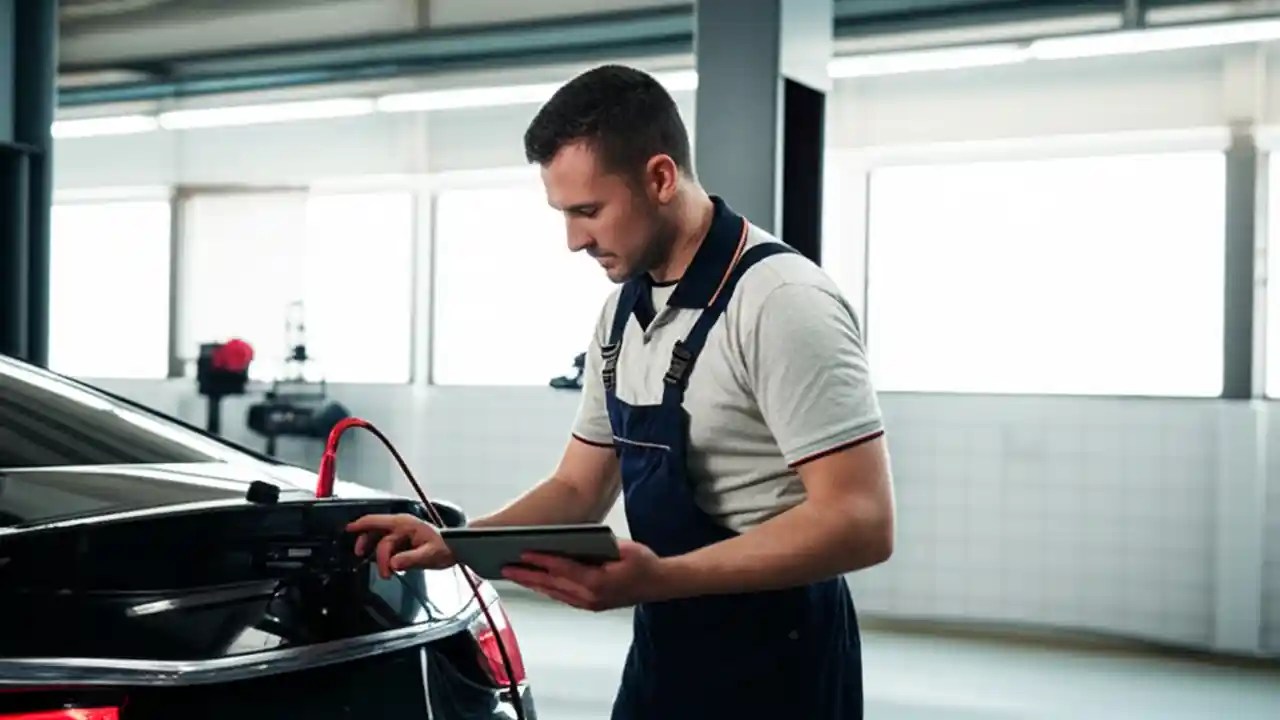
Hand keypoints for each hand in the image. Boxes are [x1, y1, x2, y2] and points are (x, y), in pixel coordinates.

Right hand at [346, 513, 455, 578]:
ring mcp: (402, 532)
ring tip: (383, 570)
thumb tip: (393, 564)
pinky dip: (383, 555)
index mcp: (404, 524)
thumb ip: (410, 559)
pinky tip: (388, 565)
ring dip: (375, 552)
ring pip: (379, 538)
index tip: (348, 531)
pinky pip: (387, 545)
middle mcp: (401, 525)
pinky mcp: (403, 541)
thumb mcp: (428, 555)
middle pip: (373, 529)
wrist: (456, 548)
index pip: (376, 522)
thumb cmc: (445, 548)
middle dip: (364, 542)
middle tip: (360, 556)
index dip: (360, 527)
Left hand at [501, 539, 672, 611]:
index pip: (561, 569)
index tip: (522, 553)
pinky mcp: (589, 605)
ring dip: (533, 584)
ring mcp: (589, 603)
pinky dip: (546, 588)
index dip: (540, 560)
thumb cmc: (644, 563)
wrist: (661, 584)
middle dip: (526, 575)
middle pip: (551, 584)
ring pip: (554, 592)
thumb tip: (572, 543)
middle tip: (504, 567)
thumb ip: (598, 547)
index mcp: (597, 581)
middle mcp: (590, 596)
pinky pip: (562, 596)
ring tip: (513, 574)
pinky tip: (535, 582)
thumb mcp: (623, 548)